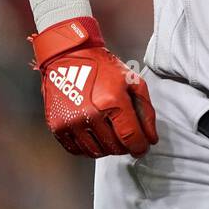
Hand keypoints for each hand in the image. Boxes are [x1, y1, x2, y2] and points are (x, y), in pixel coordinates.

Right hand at [30, 17, 158, 157]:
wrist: (69, 57)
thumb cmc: (103, 68)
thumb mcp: (132, 81)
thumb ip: (145, 111)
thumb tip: (150, 139)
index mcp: (112, 101)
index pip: (131, 137)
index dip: (140, 147)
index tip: (143, 148)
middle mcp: (90, 114)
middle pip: (114, 147)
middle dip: (125, 146)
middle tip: (126, 137)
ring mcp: (71, 122)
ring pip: (96, 152)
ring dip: (107, 148)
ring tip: (110, 134)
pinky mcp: (57, 126)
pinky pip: (77, 150)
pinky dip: (88, 148)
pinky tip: (94, 135)